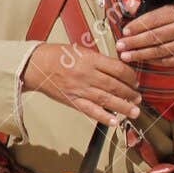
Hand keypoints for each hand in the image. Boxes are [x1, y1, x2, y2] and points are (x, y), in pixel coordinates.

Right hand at [23, 37, 140, 125]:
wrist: (36, 66)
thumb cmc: (57, 56)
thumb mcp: (81, 50)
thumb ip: (99, 60)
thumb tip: (117, 70)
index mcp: (90, 59)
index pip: (118, 69)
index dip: (130, 76)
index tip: (135, 81)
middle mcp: (86, 74)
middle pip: (115, 85)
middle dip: (130, 93)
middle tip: (138, 98)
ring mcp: (80, 89)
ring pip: (106, 99)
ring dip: (123, 106)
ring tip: (134, 111)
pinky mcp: (73, 100)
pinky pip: (91, 110)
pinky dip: (104, 117)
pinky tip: (114, 121)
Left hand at [117, 0, 173, 68]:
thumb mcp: (168, 8)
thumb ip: (147, 8)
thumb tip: (128, 5)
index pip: (154, 19)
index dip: (137, 25)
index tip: (124, 32)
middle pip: (155, 36)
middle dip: (134, 42)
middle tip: (120, 46)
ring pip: (159, 50)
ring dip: (139, 54)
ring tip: (125, 56)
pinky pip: (166, 60)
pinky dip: (152, 60)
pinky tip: (141, 59)